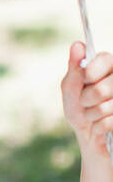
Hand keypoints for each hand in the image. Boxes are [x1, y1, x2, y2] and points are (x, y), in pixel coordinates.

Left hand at [61, 41, 112, 158]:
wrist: (90, 136)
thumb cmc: (80, 109)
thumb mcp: (71, 89)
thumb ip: (74, 69)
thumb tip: (77, 45)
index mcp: (108, 65)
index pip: (104, 59)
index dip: (90, 73)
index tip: (86, 80)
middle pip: (101, 89)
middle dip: (86, 100)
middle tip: (86, 102)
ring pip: (105, 107)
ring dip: (92, 115)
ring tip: (94, 114)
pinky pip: (109, 122)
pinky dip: (100, 127)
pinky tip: (101, 125)